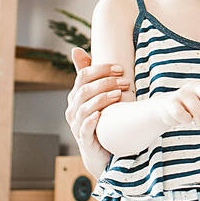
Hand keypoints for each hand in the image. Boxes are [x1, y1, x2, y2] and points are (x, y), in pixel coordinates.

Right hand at [65, 47, 126, 173]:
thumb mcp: (96, 96)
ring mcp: (76, 124)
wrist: (101, 151)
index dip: (101, 69)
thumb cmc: (101, 119)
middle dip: (106, 83)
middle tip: (125, 81)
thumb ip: (90, 75)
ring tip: (119, 94)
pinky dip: (92, 120)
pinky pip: (84, 127)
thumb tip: (76, 49)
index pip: (83, 75)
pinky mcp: (83, 139)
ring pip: (84, 107)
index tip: (120, 68)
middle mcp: (73, 109)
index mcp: (76, 95)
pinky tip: (101, 114)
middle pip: (84, 90)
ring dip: (102, 98)